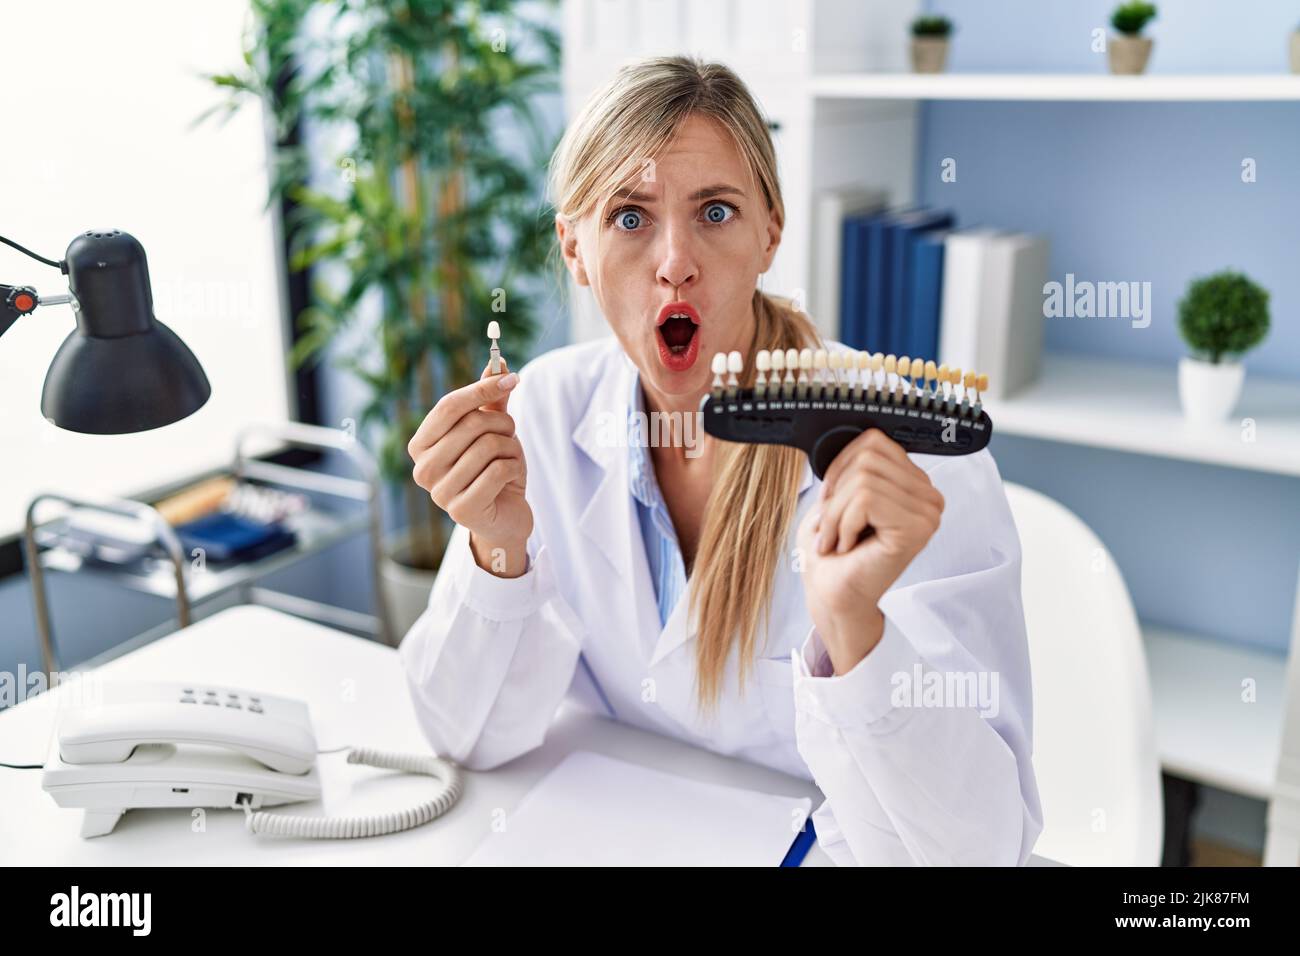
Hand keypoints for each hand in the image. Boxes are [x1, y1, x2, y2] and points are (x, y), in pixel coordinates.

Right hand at [408, 359, 531, 574]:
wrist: (503, 519)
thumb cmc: (493, 471)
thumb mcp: (492, 431)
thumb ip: (491, 399)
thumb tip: (499, 361)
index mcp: (422, 445)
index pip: (448, 406)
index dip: (482, 389)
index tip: (512, 378)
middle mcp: (423, 468)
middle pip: (472, 423)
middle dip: (503, 424)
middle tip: (511, 434)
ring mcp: (439, 492)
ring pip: (489, 446)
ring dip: (511, 449)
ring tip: (510, 459)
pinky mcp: (462, 510)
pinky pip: (499, 470)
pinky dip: (515, 468)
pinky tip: (511, 480)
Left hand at [796, 428, 943, 672]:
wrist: (832, 596)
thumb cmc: (833, 552)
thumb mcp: (839, 495)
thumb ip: (857, 463)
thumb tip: (862, 430)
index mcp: (915, 484)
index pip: (874, 440)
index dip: (840, 467)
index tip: (832, 503)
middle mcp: (930, 497)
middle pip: (868, 456)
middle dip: (836, 492)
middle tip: (833, 528)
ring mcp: (928, 513)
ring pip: (864, 478)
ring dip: (836, 513)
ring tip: (838, 540)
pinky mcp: (916, 529)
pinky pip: (865, 499)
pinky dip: (843, 523)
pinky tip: (848, 547)